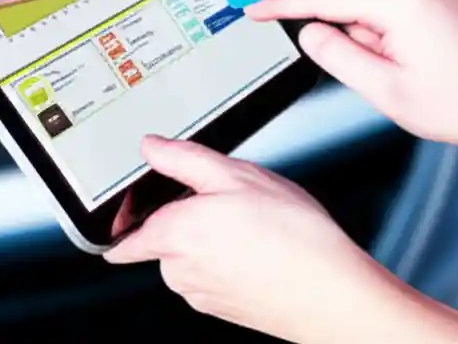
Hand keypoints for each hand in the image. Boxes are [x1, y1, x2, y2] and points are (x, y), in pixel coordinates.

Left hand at [105, 136, 457, 343]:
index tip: (125, 209)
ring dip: (210, 239)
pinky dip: (229, 261)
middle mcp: (179, 269)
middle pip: (163, 238)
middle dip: (186, 217)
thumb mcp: (238, 174)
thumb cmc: (294, 237)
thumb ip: (183, 158)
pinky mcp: (224, 309)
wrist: (334, 295)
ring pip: (189, 257)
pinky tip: (262, 249)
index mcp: (174, 233)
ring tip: (254, 225)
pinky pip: (213, 276)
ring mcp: (202, 293)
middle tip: (227, 200)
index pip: (125, 235)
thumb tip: (151, 147)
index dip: (123, 217)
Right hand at [245, 0, 457, 148]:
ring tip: (409, 71)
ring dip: (371, 41)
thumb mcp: (385, 91)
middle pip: (346, 4)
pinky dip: (384, 34)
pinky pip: (385, 8)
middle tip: (380, 75)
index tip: (252, 5)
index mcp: (401, 1)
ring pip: (365, 9)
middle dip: (350, 41)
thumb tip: (309, 32)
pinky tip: (413, 59)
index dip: (280, 4)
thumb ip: (335, 56)